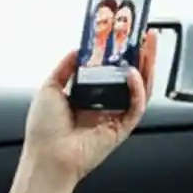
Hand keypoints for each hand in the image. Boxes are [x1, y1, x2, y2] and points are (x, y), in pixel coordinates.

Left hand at [4, 31, 156, 192]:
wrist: (47, 157)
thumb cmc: (43, 131)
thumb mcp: (49, 88)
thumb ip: (65, 68)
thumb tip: (77, 50)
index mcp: (88, 97)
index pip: (110, 70)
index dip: (119, 53)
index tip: (124, 35)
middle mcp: (104, 105)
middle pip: (130, 77)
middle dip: (141, 56)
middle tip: (146, 36)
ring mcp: (114, 117)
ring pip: (139, 90)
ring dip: (147, 68)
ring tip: (149, 47)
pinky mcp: (121, 129)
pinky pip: (136, 107)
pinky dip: (137, 90)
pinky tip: (133, 74)